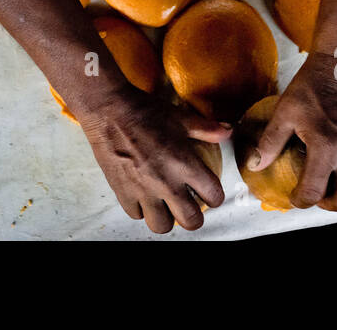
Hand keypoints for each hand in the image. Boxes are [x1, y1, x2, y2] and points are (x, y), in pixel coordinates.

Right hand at [78, 89, 229, 232]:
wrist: (109, 109)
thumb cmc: (145, 111)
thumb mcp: (180, 117)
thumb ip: (206, 129)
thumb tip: (227, 131)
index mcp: (185, 164)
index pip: (213, 196)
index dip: (215, 196)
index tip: (210, 193)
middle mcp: (166, 182)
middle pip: (191, 221)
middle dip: (194, 217)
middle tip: (190, 207)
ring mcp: (143, 190)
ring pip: (162, 226)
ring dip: (167, 218)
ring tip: (165, 206)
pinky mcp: (122, 192)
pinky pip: (136, 215)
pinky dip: (141, 209)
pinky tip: (143, 196)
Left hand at [248, 50, 336, 210]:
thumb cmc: (312, 84)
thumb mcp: (285, 112)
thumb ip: (270, 142)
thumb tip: (256, 165)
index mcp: (326, 147)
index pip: (313, 192)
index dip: (300, 201)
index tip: (294, 197)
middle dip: (330, 205)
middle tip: (317, 196)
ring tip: (330, 179)